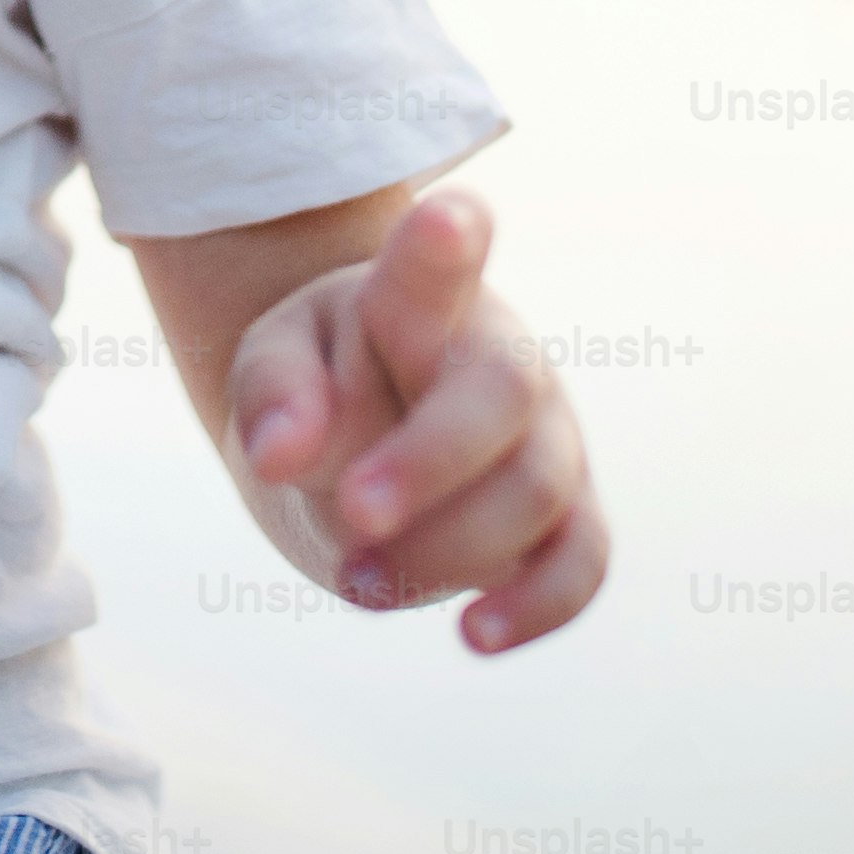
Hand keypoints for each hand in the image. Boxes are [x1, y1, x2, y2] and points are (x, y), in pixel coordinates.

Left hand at [223, 192, 606, 652]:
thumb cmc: (319, 384)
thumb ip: (273, 398)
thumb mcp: (271, 366)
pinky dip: (538, 605)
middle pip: (502, 394)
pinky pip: (582, 563)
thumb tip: (278, 458)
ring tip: (356, 581)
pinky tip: (473, 635)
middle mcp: (500, 356)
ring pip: (538, 491)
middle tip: (353, 513)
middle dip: (431, 462)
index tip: (444, 218)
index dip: (448, 242)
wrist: (359, 446)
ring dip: (448, 549)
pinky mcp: (566, 516)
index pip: (442, 256)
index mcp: (418, 297)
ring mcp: (547, 435)